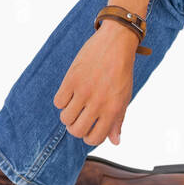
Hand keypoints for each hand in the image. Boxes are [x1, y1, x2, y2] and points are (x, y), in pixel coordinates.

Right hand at [53, 23, 137, 145]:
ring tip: (75, 104)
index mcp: (113, 109)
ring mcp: (83, 91)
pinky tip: (70, 92)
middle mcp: (98, 103)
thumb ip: (118, 120)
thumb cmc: (122, 71)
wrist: (116, 43)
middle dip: (75, 128)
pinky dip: (62, 100)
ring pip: (65, 118)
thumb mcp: (124, 97)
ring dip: (68, 114)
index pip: (94, 138)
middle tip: (79, 117)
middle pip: (76, 130)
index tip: (89, 128)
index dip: (89, 136)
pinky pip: (58, 101)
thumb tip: (114, 141)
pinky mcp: (72, 79)